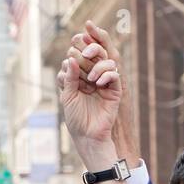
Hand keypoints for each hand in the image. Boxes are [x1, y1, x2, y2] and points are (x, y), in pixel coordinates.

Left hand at [58, 19, 121, 152]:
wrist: (87, 135)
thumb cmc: (76, 118)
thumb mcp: (68, 96)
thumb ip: (69, 77)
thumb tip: (70, 58)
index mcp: (80, 77)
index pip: (80, 57)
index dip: (76, 49)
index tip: (72, 48)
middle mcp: (93, 76)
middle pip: (93, 54)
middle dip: (87, 50)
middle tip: (82, 53)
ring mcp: (105, 82)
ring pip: (105, 61)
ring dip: (97, 64)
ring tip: (90, 79)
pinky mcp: (115, 90)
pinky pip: (114, 74)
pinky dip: (107, 74)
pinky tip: (98, 83)